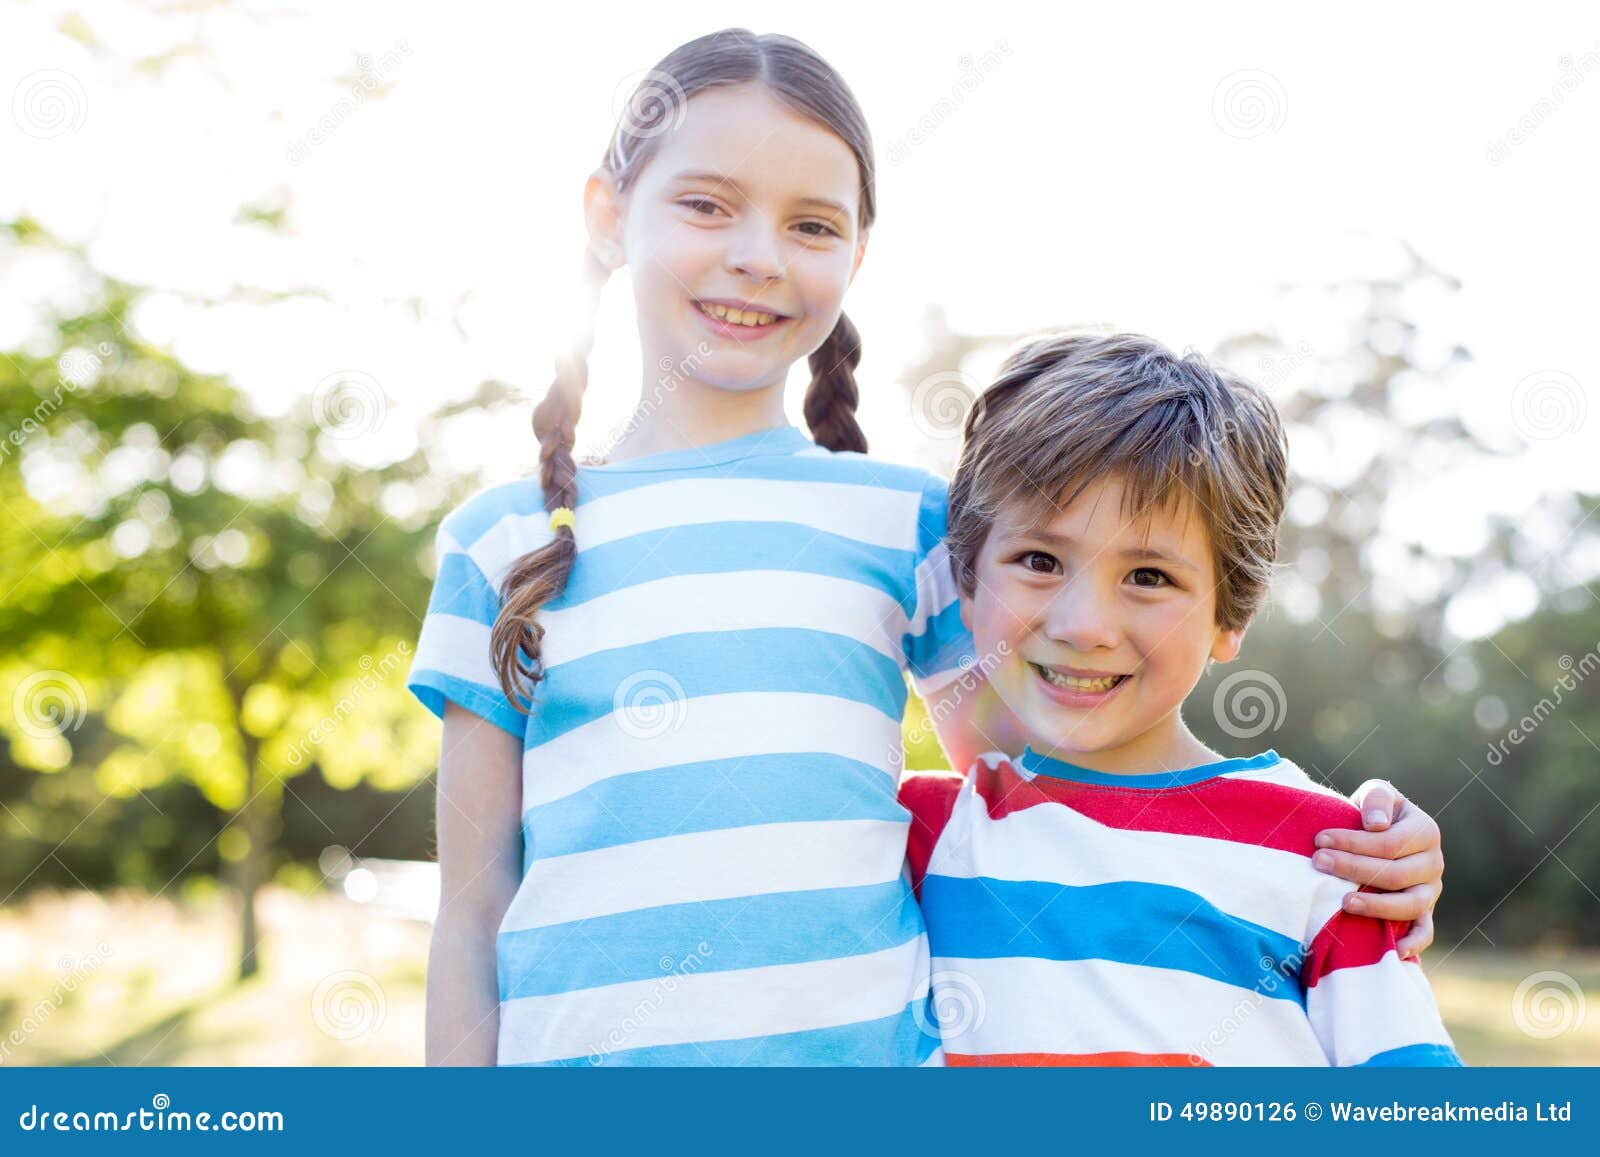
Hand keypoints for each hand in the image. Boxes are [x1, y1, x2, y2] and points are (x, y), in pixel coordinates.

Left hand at [1311, 779, 1442, 958]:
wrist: (1384, 832)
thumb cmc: (1374, 813)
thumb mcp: (1376, 794)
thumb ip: (1377, 799)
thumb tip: (1375, 824)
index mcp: (1425, 832)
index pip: (1389, 843)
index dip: (1353, 842)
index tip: (1319, 840)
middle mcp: (1433, 863)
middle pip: (1395, 874)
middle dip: (1353, 869)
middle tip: (1318, 863)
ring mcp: (1431, 890)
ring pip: (1411, 905)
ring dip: (1376, 906)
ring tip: (1343, 902)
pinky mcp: (1425, 913)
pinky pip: (1425, 931)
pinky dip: (1413, 943)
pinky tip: (1393, 950)